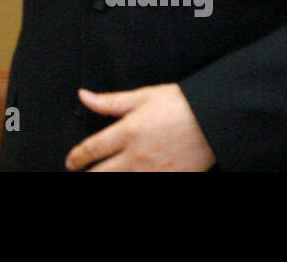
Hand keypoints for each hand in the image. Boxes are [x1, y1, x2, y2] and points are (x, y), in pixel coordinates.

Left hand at [64, 83, 214, 170]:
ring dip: (107, 181)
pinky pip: (145, 188)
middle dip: (88, 176)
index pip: (91, 150)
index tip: (71, 163)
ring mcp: (153, 173)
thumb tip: (84, 96)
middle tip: (81, 175)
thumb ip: (110, 102)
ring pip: (120, 184)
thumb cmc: (180, 105)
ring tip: (100, 177)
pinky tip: (128, 179)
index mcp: (127, 132)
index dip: (76, 159)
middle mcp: (137, 157)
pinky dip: (133, 183)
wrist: (215, 121)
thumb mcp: (142, 97)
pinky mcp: (170, 180)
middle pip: (101, 175)